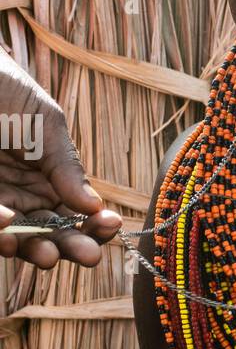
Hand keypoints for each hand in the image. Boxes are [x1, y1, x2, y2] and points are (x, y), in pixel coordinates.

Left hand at [0, 56, 121, 266]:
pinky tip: (8, 223)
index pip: (78, 213)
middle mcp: (24, 197)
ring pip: (18, 237)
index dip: (96, 224)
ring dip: (34, 249)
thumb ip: (67, 167)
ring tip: (47, 256)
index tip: (112, 226)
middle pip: (52, 233)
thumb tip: (95, 206)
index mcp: (51, 180)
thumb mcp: (45, 125)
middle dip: (71, 247)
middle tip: (89, 256)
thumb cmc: (7, 92)